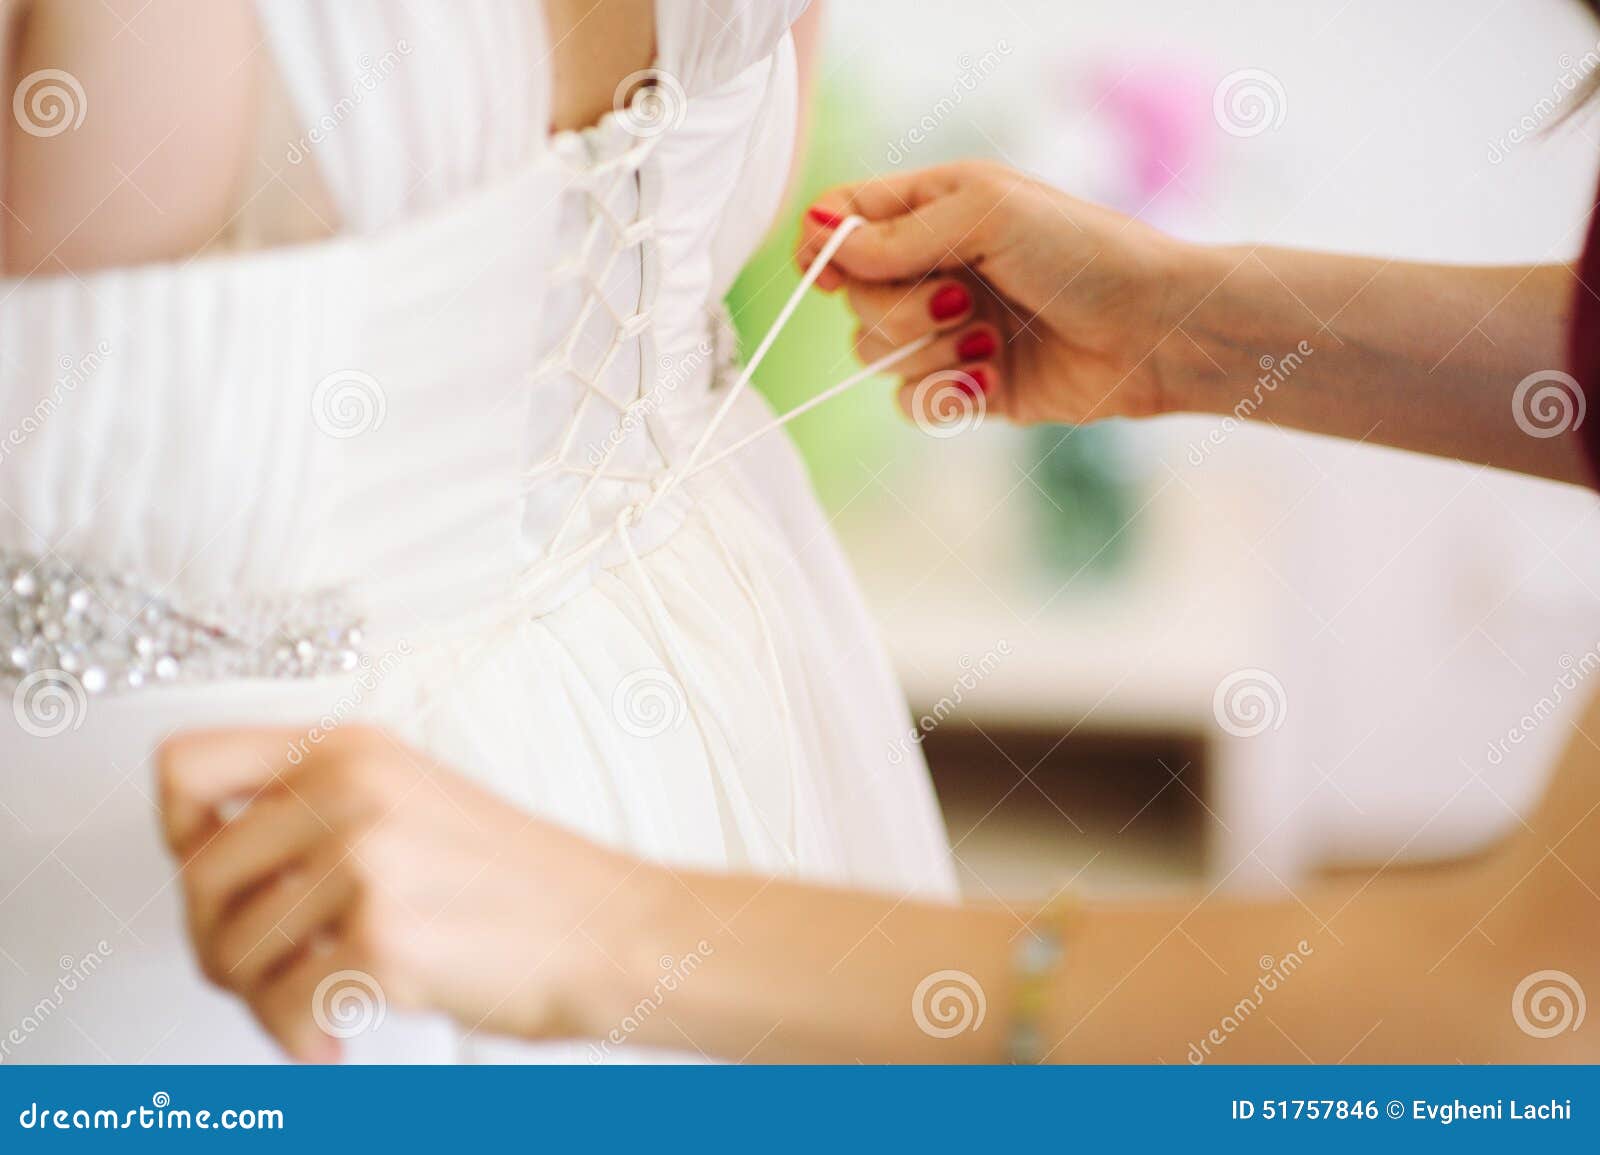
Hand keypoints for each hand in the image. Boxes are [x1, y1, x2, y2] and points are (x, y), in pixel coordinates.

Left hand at [157, 726, 645, 1061]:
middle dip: (217, 943)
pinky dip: (300, 1037)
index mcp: (351, 751)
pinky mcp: (382, 940)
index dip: (180, 834)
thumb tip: (210, 867)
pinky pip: (279, 1006)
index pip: (185, 766)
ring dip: (261, 998)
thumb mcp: (414, 802)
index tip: (220, 874)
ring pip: (230, 951)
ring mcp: (366, 863)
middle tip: (262, 971)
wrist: (613, 931)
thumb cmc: (524, 884)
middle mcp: (350, 793)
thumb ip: (318, 810)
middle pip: (196, 878)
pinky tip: (338, 1036)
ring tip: (312, 1004)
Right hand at [796, 161, 1202, 426]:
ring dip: (927, 353)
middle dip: (898, 310)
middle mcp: (932, 267)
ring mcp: (948, 329)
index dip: (822, 248)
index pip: (840, 219)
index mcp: (932, 208)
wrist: (1154, 330)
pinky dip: (943, 397)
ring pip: (874, 354)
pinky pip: (909, 402)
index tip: (830, 276)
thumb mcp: (985, 215)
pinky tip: (990, 383)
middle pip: (853, 298)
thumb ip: (897, 233)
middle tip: (961, 303)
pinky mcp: (967, 385)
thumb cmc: (1083, 252)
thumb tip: (822, 243)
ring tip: (990, 343)